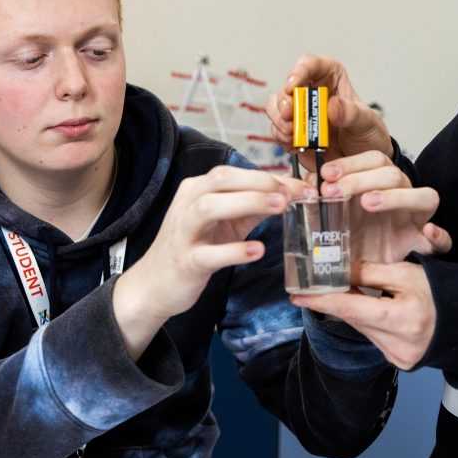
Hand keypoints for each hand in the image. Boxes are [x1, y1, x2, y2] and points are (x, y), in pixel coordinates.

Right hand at [114, 166, 304, 359]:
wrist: (157, 283)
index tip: (300, 186)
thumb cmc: (195, 246)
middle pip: (221, 181)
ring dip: (247, 203)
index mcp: (197, 189)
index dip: (268, 176)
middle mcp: (187, 204)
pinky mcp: (186, 261)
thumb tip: (292, 193)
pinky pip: (209, 253)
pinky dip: (234, 251)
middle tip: (290, 193)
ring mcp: (184, 232)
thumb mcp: (226, 221)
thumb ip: (255, 206)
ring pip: (210, 207)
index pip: (233, 174)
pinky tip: (257, 250)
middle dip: (258, 183)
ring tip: (279, 208)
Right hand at [265, 54, 392, 166]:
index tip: (293, 85)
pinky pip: (277, 129)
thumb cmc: (367, 135)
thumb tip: (332, 105)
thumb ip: (351, 113)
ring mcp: (299, 113)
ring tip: (292, 133)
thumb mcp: (367, 122)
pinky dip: (281, 136)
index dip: (299, 70)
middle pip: (288, 88)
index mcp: (331, 79)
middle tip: (289, 115)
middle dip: (284, 101)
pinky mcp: (292, 132)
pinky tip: (294, 143)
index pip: (311, 64)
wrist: (362, 163)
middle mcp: (311, 93)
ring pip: (275, 106)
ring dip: (278, 119)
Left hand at [291, 261, 434, 369]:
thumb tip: (338, 271)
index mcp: (403, 318)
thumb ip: (371, 273)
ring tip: (340, 292)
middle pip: (354, 319)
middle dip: (334, 302)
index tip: (296, 296)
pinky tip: (366, 308)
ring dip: (351, 311)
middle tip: (313, 286)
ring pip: (361, 329)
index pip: (351, 309)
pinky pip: (372, 337)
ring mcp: (399, 357)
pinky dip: (366, 321)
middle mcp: (399, 344)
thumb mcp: (407, 273)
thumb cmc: (441, 291)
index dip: (322, 302)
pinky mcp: (399, 362)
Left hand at [318, 150, 450, 261]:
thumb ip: (322, 203)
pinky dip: (439, 236)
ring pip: (424, 196)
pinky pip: (444, 239)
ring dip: (395, 197)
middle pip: (393, 174)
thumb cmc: (353, 240)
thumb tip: (304, 186)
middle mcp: (403, 196)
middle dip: (362, 178)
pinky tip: (426, 233)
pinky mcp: (427, 246)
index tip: (325, 174)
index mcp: (380, 185)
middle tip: (334, 191)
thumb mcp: (333, 220)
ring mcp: (418, 220)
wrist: (367, 274)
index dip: (350, 163)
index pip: (374, 160)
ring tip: (368, 203)